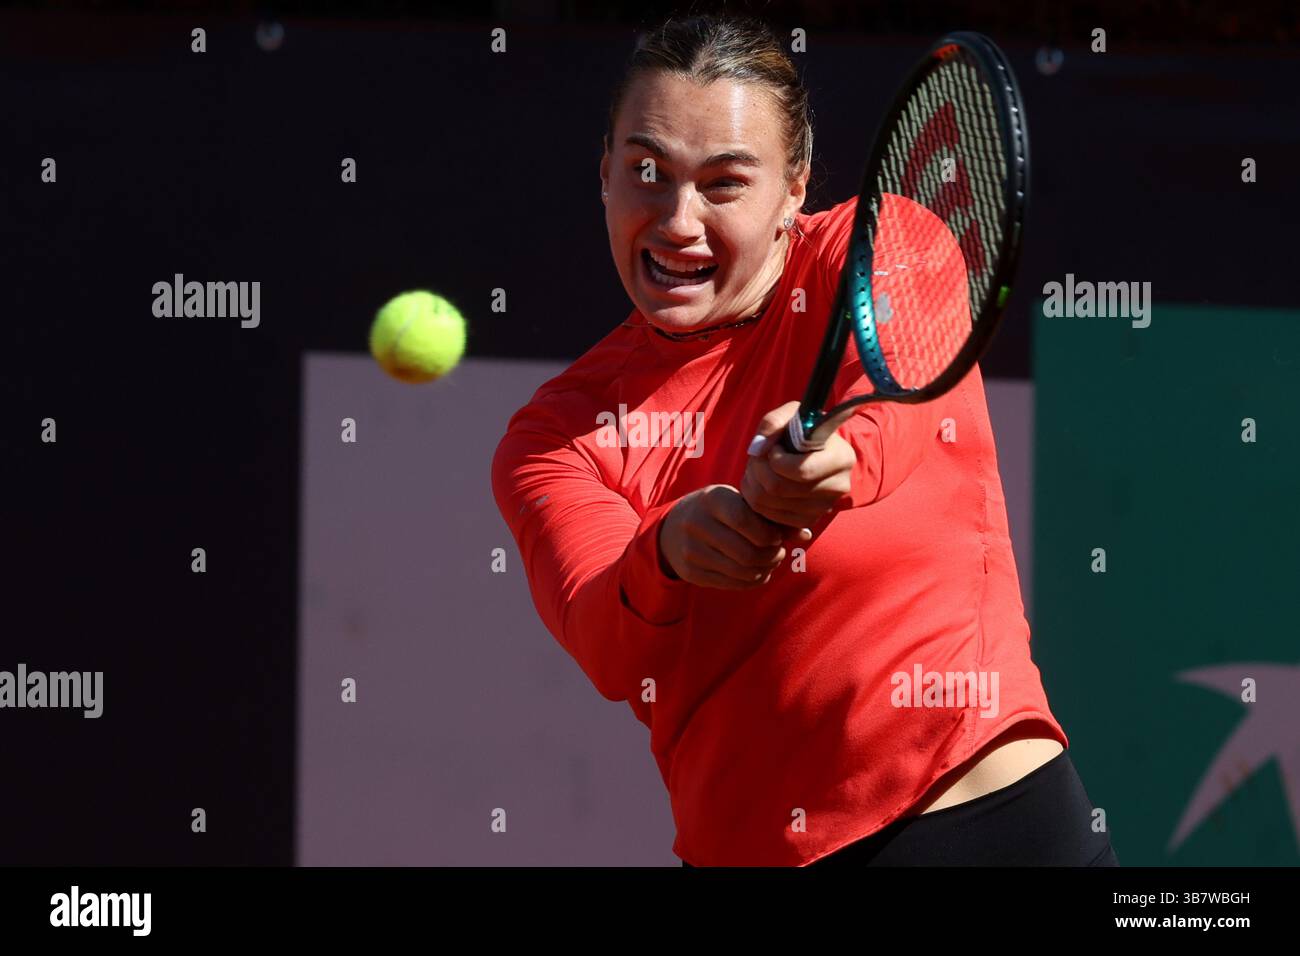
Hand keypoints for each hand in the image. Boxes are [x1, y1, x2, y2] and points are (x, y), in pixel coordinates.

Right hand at [658, 484, 810, 589]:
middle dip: (771, 557)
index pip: (744, 521)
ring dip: (764, 571)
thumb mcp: (739, 503)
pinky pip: (730, 584)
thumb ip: (771, 517)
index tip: (776, 538)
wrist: (675, 528)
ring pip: (740, 571)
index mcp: (711, 499)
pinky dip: (751, 581)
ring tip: (770, 563)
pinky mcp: (691, 572)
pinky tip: (758, 572)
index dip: (768, 534)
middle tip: (778, 553)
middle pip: (746, 552)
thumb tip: (805, 534)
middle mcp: (696, 523)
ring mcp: (691, 550)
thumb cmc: (720, 512)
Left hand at [741, 401, 853, 527]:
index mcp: (841, 458)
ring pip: (768, 503)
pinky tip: (763, 484)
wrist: (817, 453)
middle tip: (759, 458)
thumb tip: (757, 448)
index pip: (800, 471)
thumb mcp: (792, 414)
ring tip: (759, 468)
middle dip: (757, 469)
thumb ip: (773, 422)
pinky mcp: (808, 520)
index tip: (774, 448)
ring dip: (753, 483)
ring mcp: (823, 508)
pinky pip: (769, 517)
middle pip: (778, 488)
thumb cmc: (804, 430)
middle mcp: (837, 487)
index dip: (775, 459)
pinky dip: (757, 500)